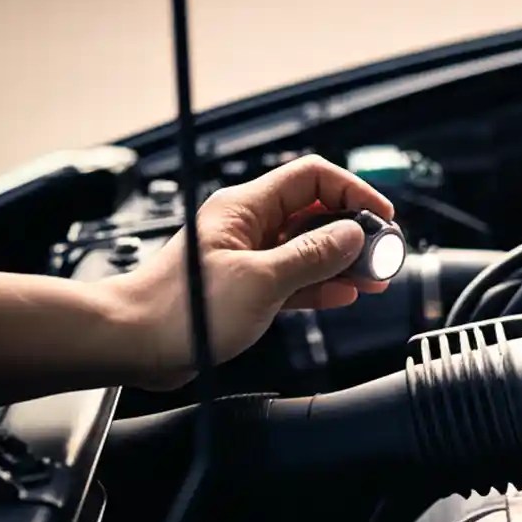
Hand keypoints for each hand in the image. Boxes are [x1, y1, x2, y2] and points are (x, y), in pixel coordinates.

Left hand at [102, 155, 394, 389]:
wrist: (138, 344)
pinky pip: (297, 277)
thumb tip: (353, 236)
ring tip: (375, 276)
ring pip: (310, 248)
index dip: (353, 192)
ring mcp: (249, 257)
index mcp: (246, 208)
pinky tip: (345, 293)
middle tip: (384, 253)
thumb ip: (312, 256)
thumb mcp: (261, 280)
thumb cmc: (181, 310)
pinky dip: (323, 283)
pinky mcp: (248, 288)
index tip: (382, 217)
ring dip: (344, 260)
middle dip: (354, 230)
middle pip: (316, 213)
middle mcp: (249, 226)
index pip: (312, 177)